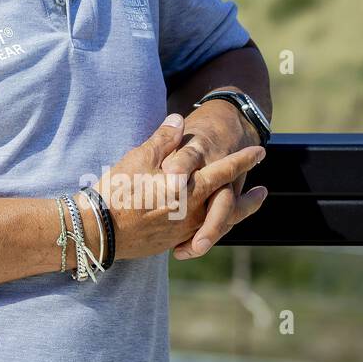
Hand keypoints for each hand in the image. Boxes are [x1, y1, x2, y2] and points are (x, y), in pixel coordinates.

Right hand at [93, 113, 265, 261]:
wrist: (99, 230)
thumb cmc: (118, 190)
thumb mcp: (139, 158)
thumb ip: (164, 139)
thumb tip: (179, 120)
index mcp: (188, 188)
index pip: (224, 170)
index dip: (243, 160)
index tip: (260, 152)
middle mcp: (192, 212)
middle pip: (230, 205)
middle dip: (248, 199)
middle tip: (263, 190)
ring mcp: (183, 230)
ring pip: (218, 223)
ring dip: (234, 214)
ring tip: (242, 208)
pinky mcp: (171, 241)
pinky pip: (201, 234)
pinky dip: (212, 227)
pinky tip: (210, 223)